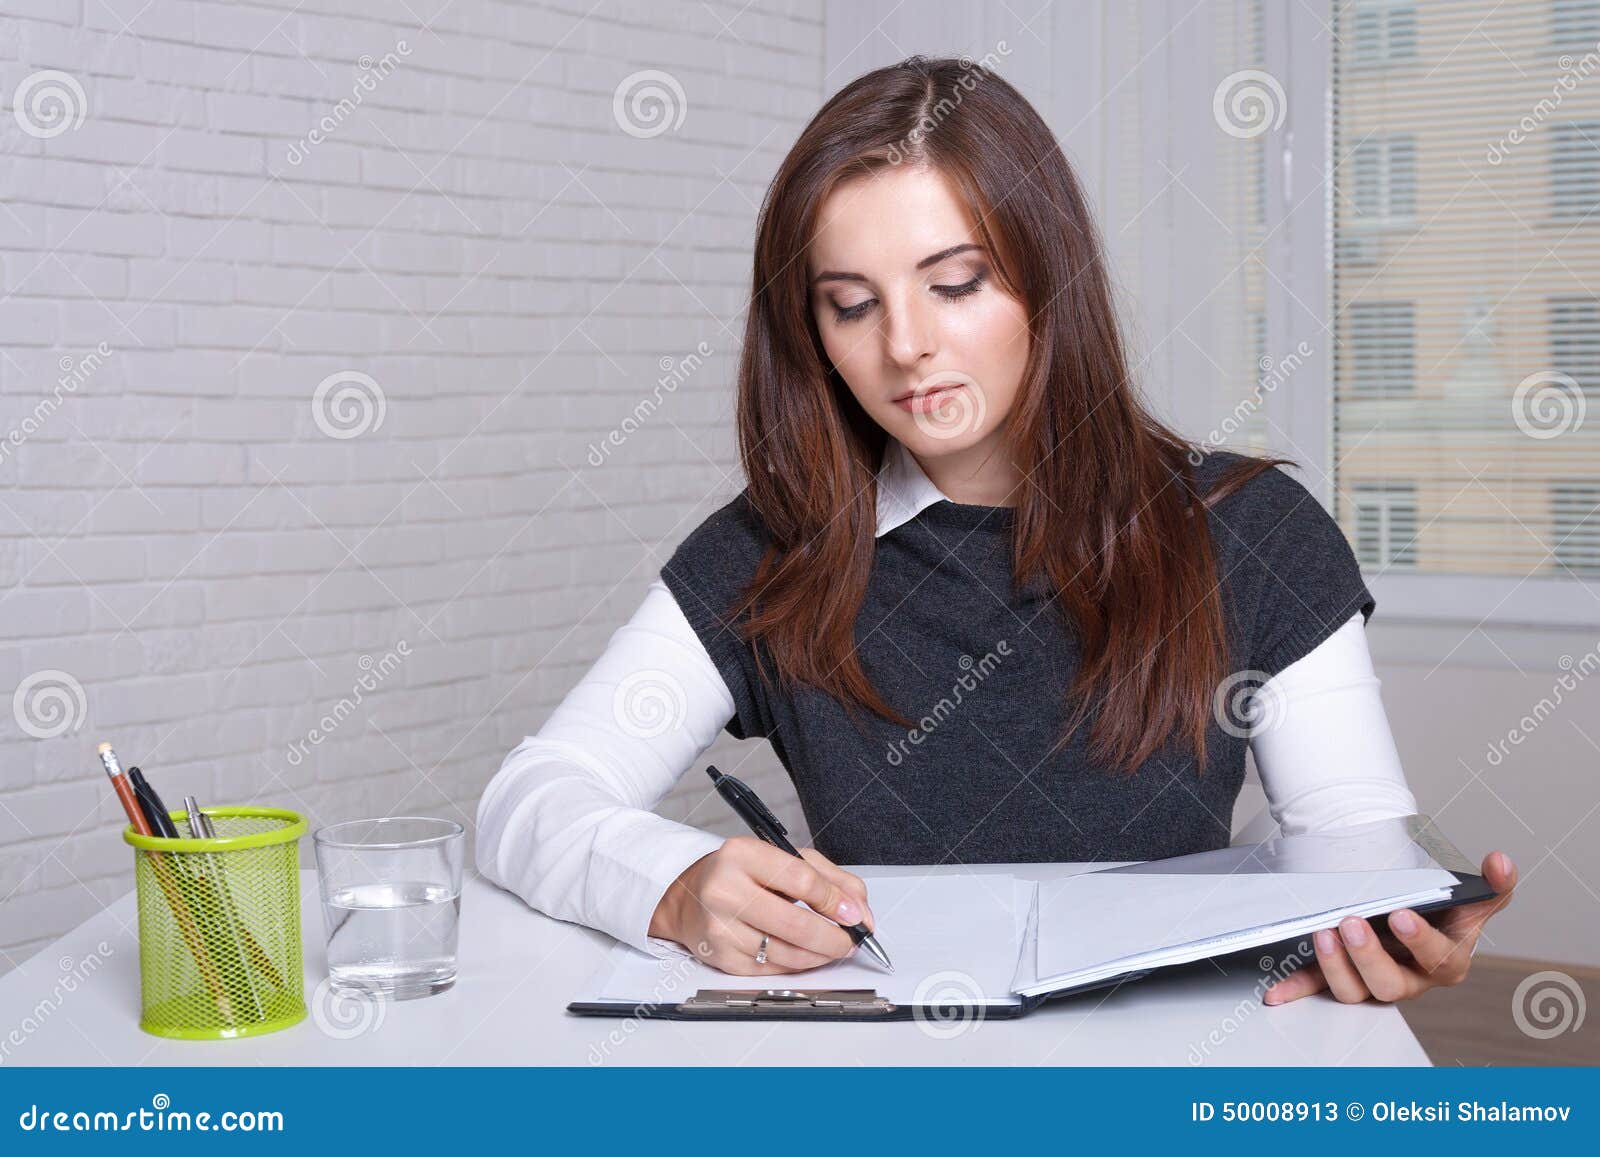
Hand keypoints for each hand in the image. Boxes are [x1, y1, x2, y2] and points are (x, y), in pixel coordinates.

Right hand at [647, 836, 874, 974]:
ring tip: (833, 947)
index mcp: (742, 854)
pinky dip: (798, 965)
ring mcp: (720, 927)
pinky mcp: (721, 958)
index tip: (855, 914)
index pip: (801, 880)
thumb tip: (859, 910)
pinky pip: (772, 969)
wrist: (690, 896)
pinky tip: (806, 955)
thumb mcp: (783, 858)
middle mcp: (725, 890)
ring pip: (787, 953)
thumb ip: (828, 878)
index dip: (835, 901)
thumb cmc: (741, 874)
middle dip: (834, 938)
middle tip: (851, 940)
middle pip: (796, 924)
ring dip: (820, 955)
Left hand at [1264, 851, 1516, 1005]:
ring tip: (1323, 932)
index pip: (1438, 960)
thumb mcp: (1469, 899)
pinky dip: (1297, 989)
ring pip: (1355, 991)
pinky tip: (1276, 993)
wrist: (1412, 917)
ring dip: (1335, 966)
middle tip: (1351, 924)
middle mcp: (1407, 979)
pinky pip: (1318, 988)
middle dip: (1369, 956)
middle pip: (1390, 984)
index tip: (1402, 915)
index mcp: (1444, 962)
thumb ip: (1491, 885)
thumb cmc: (1442, 915)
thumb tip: (1501, 862)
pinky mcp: (1341, 977)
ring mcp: (1371, 981)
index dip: (1421, 941)